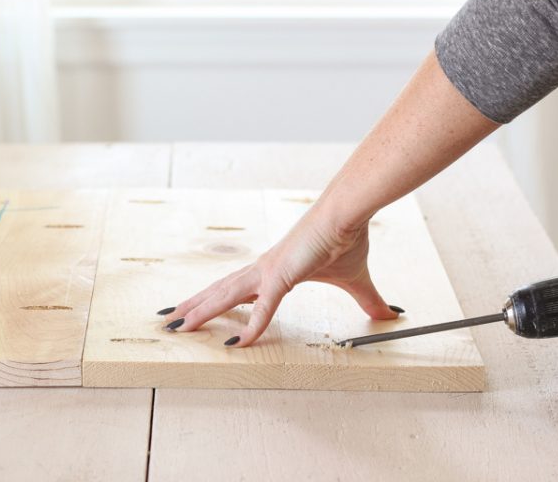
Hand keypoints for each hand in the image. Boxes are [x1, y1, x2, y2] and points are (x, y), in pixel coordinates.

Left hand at [158, 203, 399, 346]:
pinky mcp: (283, 273)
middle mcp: (263, 269)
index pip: (236, 290)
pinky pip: (264, 306)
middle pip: (220, 291)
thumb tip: (388, 315)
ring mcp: (269, 270)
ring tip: (175, 324)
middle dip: (193, 306)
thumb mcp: (355, 281)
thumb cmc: (347, 238)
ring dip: (200, 311)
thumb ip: (366, 301)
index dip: (216, 300)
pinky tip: (236, 345)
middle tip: (168, 319)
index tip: (197, 312)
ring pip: (226, 296)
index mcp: (274, 271)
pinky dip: (251, 325)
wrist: (350, 213)